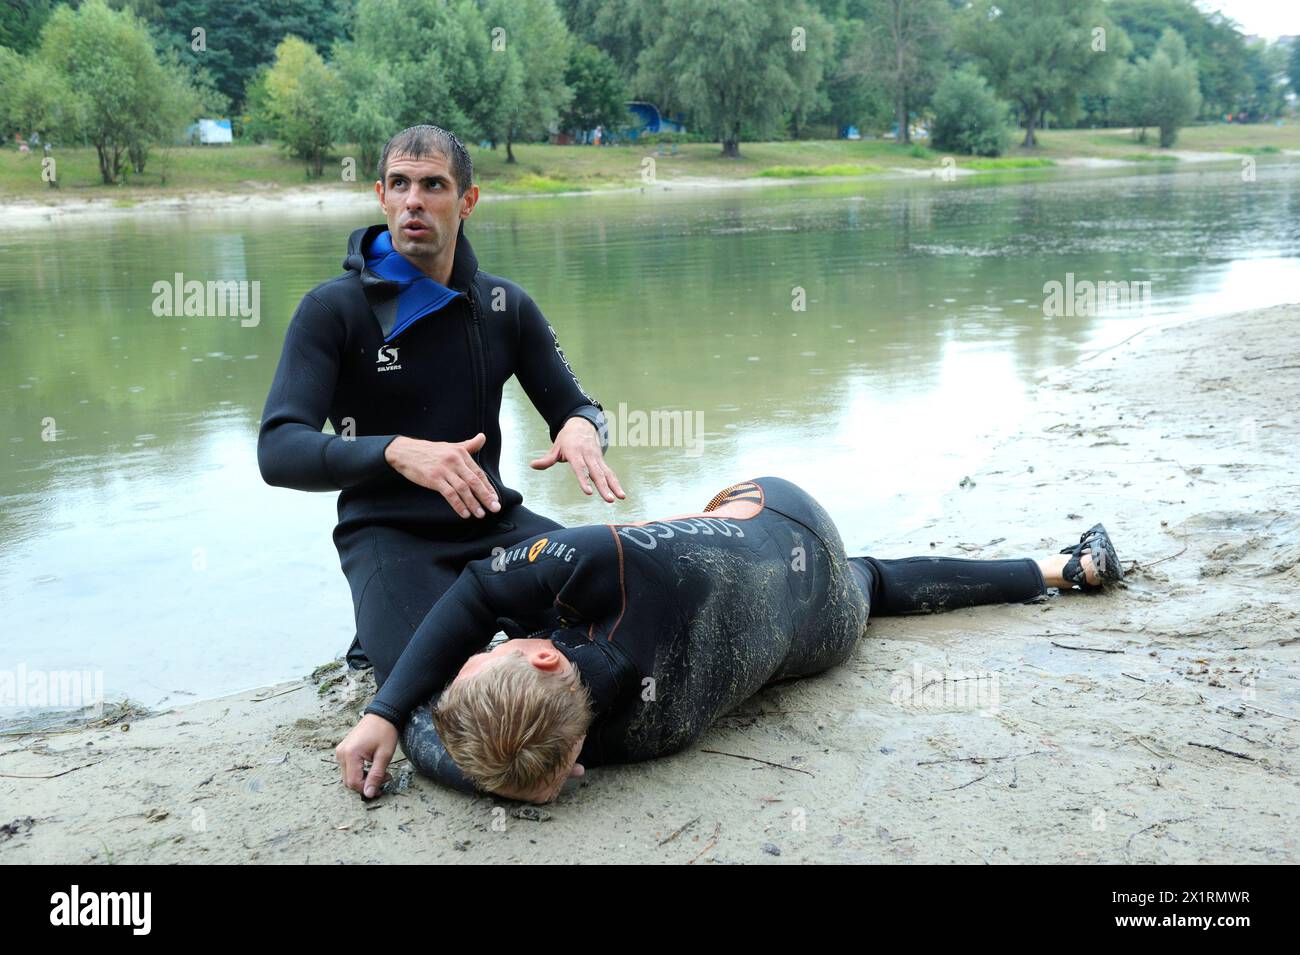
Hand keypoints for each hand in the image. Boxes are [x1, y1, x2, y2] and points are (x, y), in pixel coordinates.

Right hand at [335, 713, 398, 798]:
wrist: (381, 715)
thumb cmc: (385, 732)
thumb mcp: (384, 755)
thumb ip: (376, 775)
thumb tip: (369, 794)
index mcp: (351, 754)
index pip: (354, 782)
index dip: (367, 789)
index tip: (381, 787)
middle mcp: (341, 753)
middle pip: (348, 781)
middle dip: (365, 784)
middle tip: (383, 777)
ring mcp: (340, 751)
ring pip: (347, 776)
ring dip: (362, 778)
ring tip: (379, 771)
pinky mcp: (342, 750)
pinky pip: (347, 768)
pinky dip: (358, 772)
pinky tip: (371, 766)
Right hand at [384, 433, 501, 518]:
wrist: (406, 452)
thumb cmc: (430, 451)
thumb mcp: (451, 446)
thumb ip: (468, 445)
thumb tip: (483, 437)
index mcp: (461, 453)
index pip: (478, 473)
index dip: (488, 487)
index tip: (496, 498)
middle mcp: (455, 461)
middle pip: (474, 481)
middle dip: (486, 496)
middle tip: (495, 508)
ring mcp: (444, 470)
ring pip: (463, 489)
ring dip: (473, 503)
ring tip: (480, 514)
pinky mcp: (434, 478)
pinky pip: (449, 494)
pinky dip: (458, 505)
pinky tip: (464, 513)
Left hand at [530, 417, 625, 502]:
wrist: (582, 424)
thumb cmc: (566, 438)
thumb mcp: (556, 447)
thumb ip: (546, 459)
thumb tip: (532, 465)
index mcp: (575, 452)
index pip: (580, 468)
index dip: (584, 480)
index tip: (589, 492)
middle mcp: (588, 455)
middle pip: (597, 473)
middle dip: (604, 487)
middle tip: (609, 500)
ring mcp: (597, 458)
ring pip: (606, 473)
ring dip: (614, 486)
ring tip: (621, 498)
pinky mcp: (602, 460)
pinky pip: (609, 472)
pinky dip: (615, 483)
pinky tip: (621, 494)